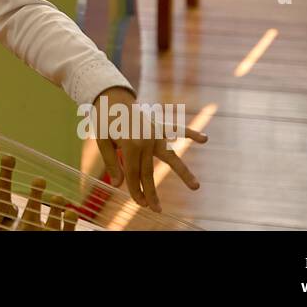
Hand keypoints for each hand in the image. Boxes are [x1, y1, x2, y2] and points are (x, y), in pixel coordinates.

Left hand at [92, 87, 206, 211]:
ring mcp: (155, 133)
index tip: (141, 204)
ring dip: (184, 173)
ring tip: (196, 187)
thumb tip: (118, 185)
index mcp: (129, 145)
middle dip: (151, 192)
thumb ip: (111, 163)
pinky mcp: (159, 125)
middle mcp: (146, 140)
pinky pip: (178, 129)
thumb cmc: (104, 121)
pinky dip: (191, 133)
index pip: (133, 174)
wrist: (111, 96)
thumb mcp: (101, 142)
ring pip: (171, 157)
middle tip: (156, 210)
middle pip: (149, 172)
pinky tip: (204, 139)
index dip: (136, 191)